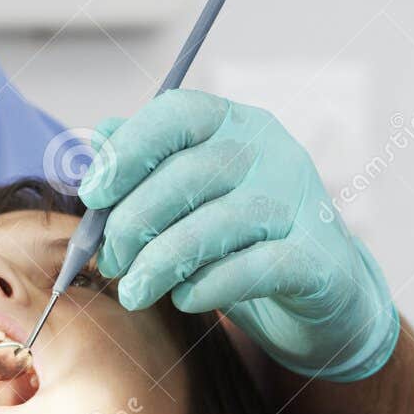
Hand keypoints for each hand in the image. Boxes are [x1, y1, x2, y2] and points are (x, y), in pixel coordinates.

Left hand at [78, 90, 399, 382]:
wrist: (321, 293)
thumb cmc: (237, 239)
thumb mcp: (188, 198)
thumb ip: (143, 166)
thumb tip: (96, 137)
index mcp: (235, 124)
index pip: (177, 114)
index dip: (127, 151)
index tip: (93, 196)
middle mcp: (272, 152)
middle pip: (188, 175)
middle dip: (134, 223)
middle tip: (111, 263)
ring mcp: (300, 202)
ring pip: (215, 225)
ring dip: (160, 263)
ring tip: (133, 293)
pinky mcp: (317, 258)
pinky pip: (252, 269)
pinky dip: (207, 286)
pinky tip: (183, 299)